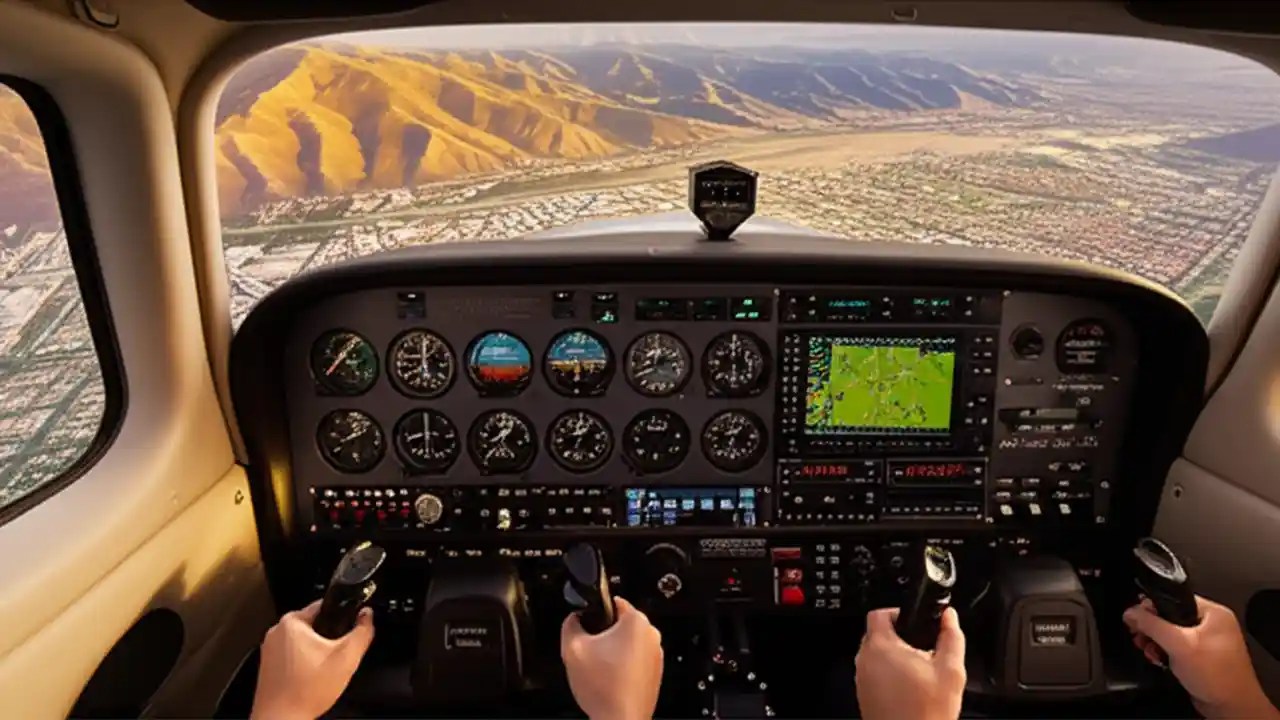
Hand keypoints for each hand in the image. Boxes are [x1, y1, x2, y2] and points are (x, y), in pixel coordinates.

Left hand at [250, 601, 374, 719]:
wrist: (281, 719)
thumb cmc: (305, 692)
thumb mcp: (346, 658)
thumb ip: (362, 632)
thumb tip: (367, 616)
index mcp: (292, 622)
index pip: (324, 605)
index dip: (342, 616)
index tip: (348, 630)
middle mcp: (276, 632)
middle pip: (314, 625)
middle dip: (329, 639)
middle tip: (336, 657)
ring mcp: (270, 650)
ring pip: (304, 642)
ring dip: (316, 653)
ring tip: (321, 672)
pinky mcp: (268, 666)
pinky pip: (293, 657)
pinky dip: (303, 665)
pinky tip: (310, 679)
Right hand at [561, 597, 662, 719]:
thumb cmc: (604, 688)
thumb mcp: (572, 648)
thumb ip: (570, 623)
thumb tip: (574, 618)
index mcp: (636, 621)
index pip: (613, 601)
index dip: (595, 612)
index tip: (588, 625)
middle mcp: (651, 635)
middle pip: (620, 623)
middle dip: (604, 635)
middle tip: (591, 652)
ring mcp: (656, 654)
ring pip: (627, 643)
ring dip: (613, 651)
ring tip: (601, 669)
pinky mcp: (655, 671)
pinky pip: (635, 660)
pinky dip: (623, 666)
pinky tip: (611, 679)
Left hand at [855, 607, 965, 719]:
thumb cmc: (925, 713)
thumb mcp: (950, 670)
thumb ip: (951, 637)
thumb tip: (949, 617)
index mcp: (881, 647)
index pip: (880, 612)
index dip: (899, 612)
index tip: (915, 622)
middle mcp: (865, 660)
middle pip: (878, 633)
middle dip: (900, 637)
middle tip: (921, 650)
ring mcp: (861, 678)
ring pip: (876, 655)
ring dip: (895, 657)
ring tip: (918, 672)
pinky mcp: (864, 694)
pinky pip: (874, 673)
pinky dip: (889, 675)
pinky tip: (909, 689)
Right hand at [1124, 595, 1278, 719]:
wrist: (1231, 708)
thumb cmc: (1219, 677)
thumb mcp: (1178, 644)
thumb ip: (1152, 625)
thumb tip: (1131, 612)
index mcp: (1214, 613)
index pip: (1175, 599)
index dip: (1153, 606)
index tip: (1137, 616)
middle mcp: (1212, 625)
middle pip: (1170, 617)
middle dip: (1152, 629)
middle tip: (1140, 635)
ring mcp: (1207, 643)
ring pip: (1171, 634)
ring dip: (1156, 643)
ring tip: (1150, 651)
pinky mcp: (1201, 658)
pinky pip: (1176, 649)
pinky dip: (1164, 654)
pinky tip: (1159, 660)